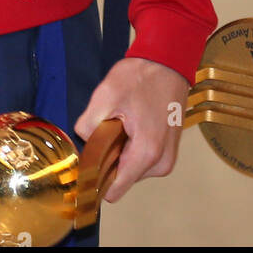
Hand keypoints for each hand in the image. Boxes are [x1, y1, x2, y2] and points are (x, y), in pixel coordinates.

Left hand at [73, 56, 189, 202]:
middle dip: (109, 158)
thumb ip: (88, 125)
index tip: (88, 157)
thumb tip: (84, 144)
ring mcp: (167, 160)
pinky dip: (132, 148)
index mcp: (146, 154)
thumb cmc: (140, 77)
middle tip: (109, 128)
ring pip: (131, 170)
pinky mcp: (168, 152)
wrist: (168, 63)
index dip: (96, 177)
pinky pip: (141, 161)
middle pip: (122, 179)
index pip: (114, 190)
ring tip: (123, 123)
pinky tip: (132, 124)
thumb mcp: (105, 95)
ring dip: (121, 152)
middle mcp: (160, 164)